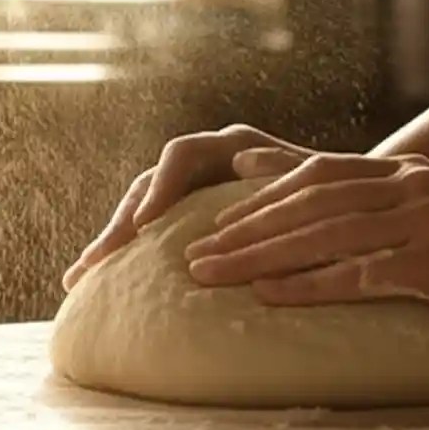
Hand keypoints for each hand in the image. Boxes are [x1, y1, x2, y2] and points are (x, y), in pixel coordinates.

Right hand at [62, 124, 315, 289]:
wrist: (348, 199)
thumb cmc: (340, 192)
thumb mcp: (317, 182)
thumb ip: (287, 172)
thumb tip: (254, 167)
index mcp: (234, 146)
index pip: (182, 155)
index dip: (161, 187)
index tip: (147, 223)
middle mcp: (205, 164)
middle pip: (149, 188)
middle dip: (120, 226)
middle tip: (92, 265)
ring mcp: (194, 191)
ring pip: (142, 212)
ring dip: (113, 244)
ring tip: (80, 279)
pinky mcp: (191, 218)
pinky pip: (152, 234)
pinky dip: (128, 256)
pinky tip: (98, 283)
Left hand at [183, 153, 428, 342]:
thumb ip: (389, 206)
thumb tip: (330, 222)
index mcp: (409, 173)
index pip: (319, 174)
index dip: (262, 195)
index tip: (215, 217)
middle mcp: (412, 186)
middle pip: (308, 201)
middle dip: (244, 228)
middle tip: (195, 253)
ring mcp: (427, 221)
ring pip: (323, 233)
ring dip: (258, 256)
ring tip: (211, 275)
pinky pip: (360, 274)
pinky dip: (309, 285)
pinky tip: (268, 297)